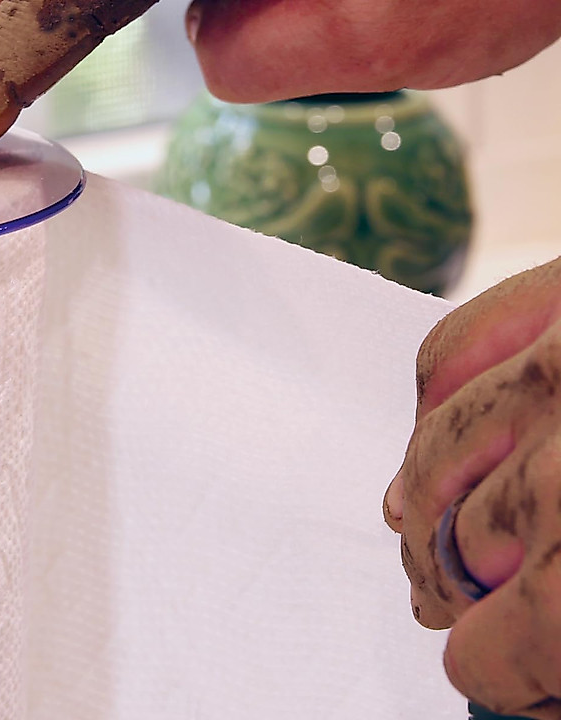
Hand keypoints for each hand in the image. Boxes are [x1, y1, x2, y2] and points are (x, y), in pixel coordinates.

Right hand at [384, 259, 560, 717]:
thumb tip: (547, 673)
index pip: (517, 637)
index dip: (497, 674)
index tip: (493, 679)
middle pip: (465, 541)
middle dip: (453, 591)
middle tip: (463, 614)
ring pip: (440, 444)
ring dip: (421, 503)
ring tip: (422, 534)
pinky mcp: (557, 289)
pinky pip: (454, 344)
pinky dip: (428, 396)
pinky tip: (431, 430)